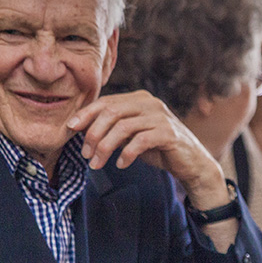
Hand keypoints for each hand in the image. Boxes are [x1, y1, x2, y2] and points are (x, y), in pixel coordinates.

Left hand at [68, 90, 226, 206]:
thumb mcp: (131, 135)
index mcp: (139, 99)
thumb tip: (80, 128)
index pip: (106, 102)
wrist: (191, 163)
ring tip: (97, 164)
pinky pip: (140, 141)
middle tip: (85, 154)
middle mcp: (149, 103)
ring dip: (105, 147)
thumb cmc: (158, 148)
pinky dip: (126, 154)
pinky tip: (121, 164)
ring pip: (123, 127)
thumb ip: (112, 129)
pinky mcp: (168, 133)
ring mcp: (160, 116)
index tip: (70, 129)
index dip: (86, 114)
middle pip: (111, 113)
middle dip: (93, 134)